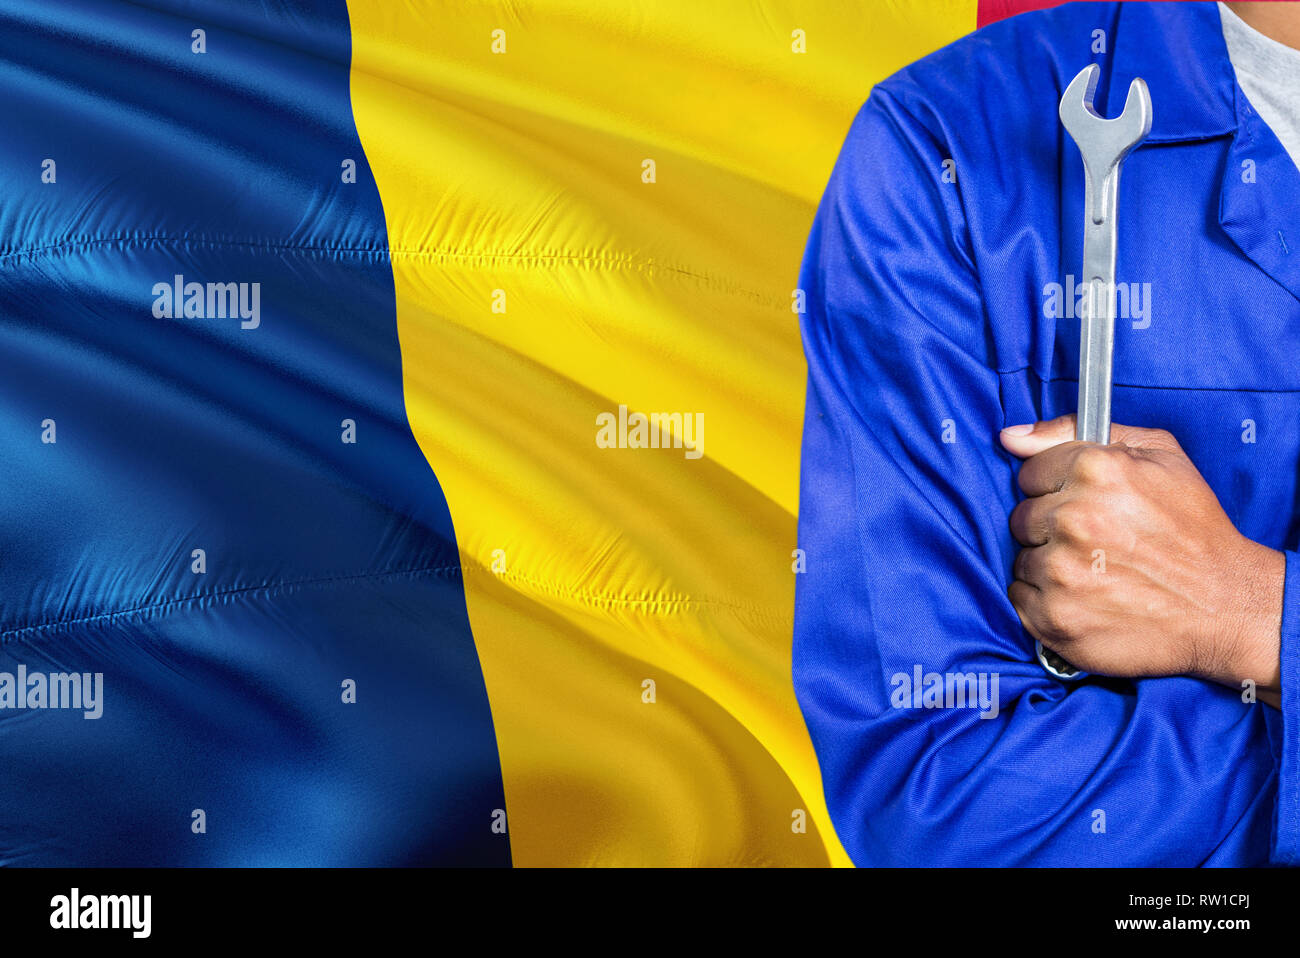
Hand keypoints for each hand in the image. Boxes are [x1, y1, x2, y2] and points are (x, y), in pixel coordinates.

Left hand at [1000, 415, 1282, 700]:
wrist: (1225, 606)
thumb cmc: (1193, 528)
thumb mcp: (1157, 454)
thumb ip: (1075, 431)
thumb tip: (1011, 436)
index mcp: (1095, 470)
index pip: (1030, 473)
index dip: (1057, 488)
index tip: (1084, 504)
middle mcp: (1074, 518)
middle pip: (1022, 517)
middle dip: (1052, 527)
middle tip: (1096, 542)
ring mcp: (1060, 572)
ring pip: (1021, 558)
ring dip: (1049, 564)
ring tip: (1096, 571)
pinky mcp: (1054, 617)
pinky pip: (1019, 597)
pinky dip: (1044, 599)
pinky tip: (1084, 597)